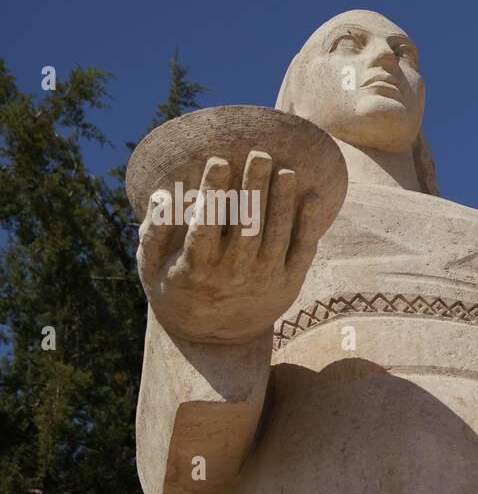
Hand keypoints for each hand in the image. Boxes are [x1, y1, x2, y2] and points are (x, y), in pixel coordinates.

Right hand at [138, 151, 329, 344]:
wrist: (214, 339)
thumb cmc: (176, 289)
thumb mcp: (151, 267)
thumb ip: (153, 231)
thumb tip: (163, 194)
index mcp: (196, 269)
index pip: (206, 225)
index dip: (213, 193)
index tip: (218, 161)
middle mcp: (233, 275)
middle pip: (247, 225)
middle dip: (254, 188)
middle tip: (259, 154)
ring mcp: (264, 280)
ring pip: (277, 235)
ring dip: (282, 201)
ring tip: (285, 170)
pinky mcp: (288, 284)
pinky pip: (302, 252)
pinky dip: (308, 226)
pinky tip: (311, 198)